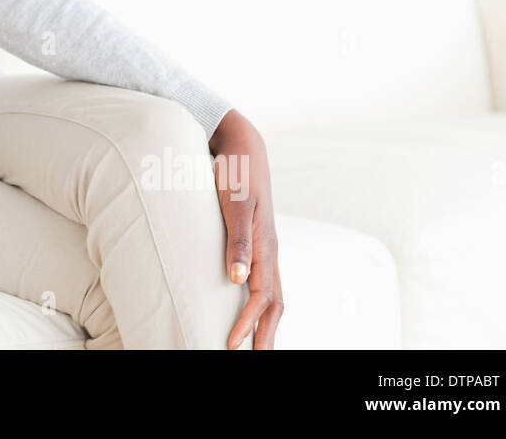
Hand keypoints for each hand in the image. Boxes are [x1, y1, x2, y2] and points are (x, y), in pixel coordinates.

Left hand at [208, 108, 282, 348]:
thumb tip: (239, 280)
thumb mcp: (234, 204)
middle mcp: (269, 250)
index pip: (262, 298)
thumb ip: (237, 240)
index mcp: (266, 246)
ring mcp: (265, 246)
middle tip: (258, 360)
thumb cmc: (235, 173)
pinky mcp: (256, 240)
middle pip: (274, 304)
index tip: (230, 346)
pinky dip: (262, 303)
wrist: (241, 145)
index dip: (247, 324)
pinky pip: (265, 280)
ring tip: (258, 346)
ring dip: (266, 323)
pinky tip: (252, 309)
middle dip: (267, 336)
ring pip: (273, 294)